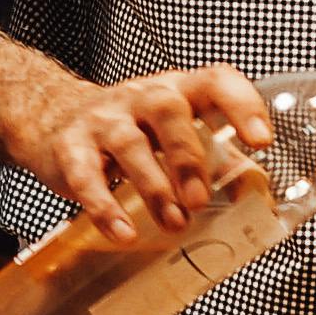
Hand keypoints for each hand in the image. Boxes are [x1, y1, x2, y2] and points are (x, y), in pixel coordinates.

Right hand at [12, 64, 275, 240]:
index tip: (261, 140)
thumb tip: (256, 191)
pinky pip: (86, 176)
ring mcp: (102, 120)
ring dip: (154, 186)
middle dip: (187, 156)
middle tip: (201, 199)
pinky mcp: (69, 148)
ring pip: (128, 144)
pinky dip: (105, 207)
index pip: (214, 81)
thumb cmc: (132, 129)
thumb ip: (215, 157)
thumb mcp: (173, 133)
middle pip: (167, 111)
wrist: (53, 119)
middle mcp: (140, 97)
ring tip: (174, 223)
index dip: (241, 105)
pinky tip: (123, 233)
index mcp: (176, 90)